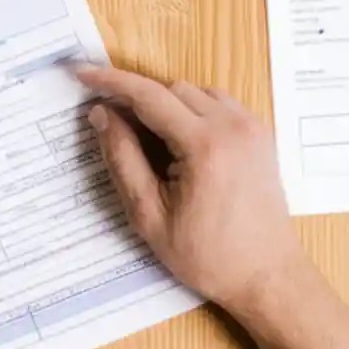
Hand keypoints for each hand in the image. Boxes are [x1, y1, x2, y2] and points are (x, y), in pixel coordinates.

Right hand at [78, 66, 304, 313]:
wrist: (267, 275)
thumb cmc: (207, 256)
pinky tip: (180, 143)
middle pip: (171, 89)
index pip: (148, 96)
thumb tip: (101, 115)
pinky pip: (218, 104)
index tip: (81, 73)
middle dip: (137, 99)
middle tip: (112, 126)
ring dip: (166, 105)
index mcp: (204, 145)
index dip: (110, 81)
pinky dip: (192, 111)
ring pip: (195, 92)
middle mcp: (233, 126)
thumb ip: (123, 159)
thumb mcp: (150, 216)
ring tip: (149, 142)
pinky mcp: (260, 135)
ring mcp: (252, 127)